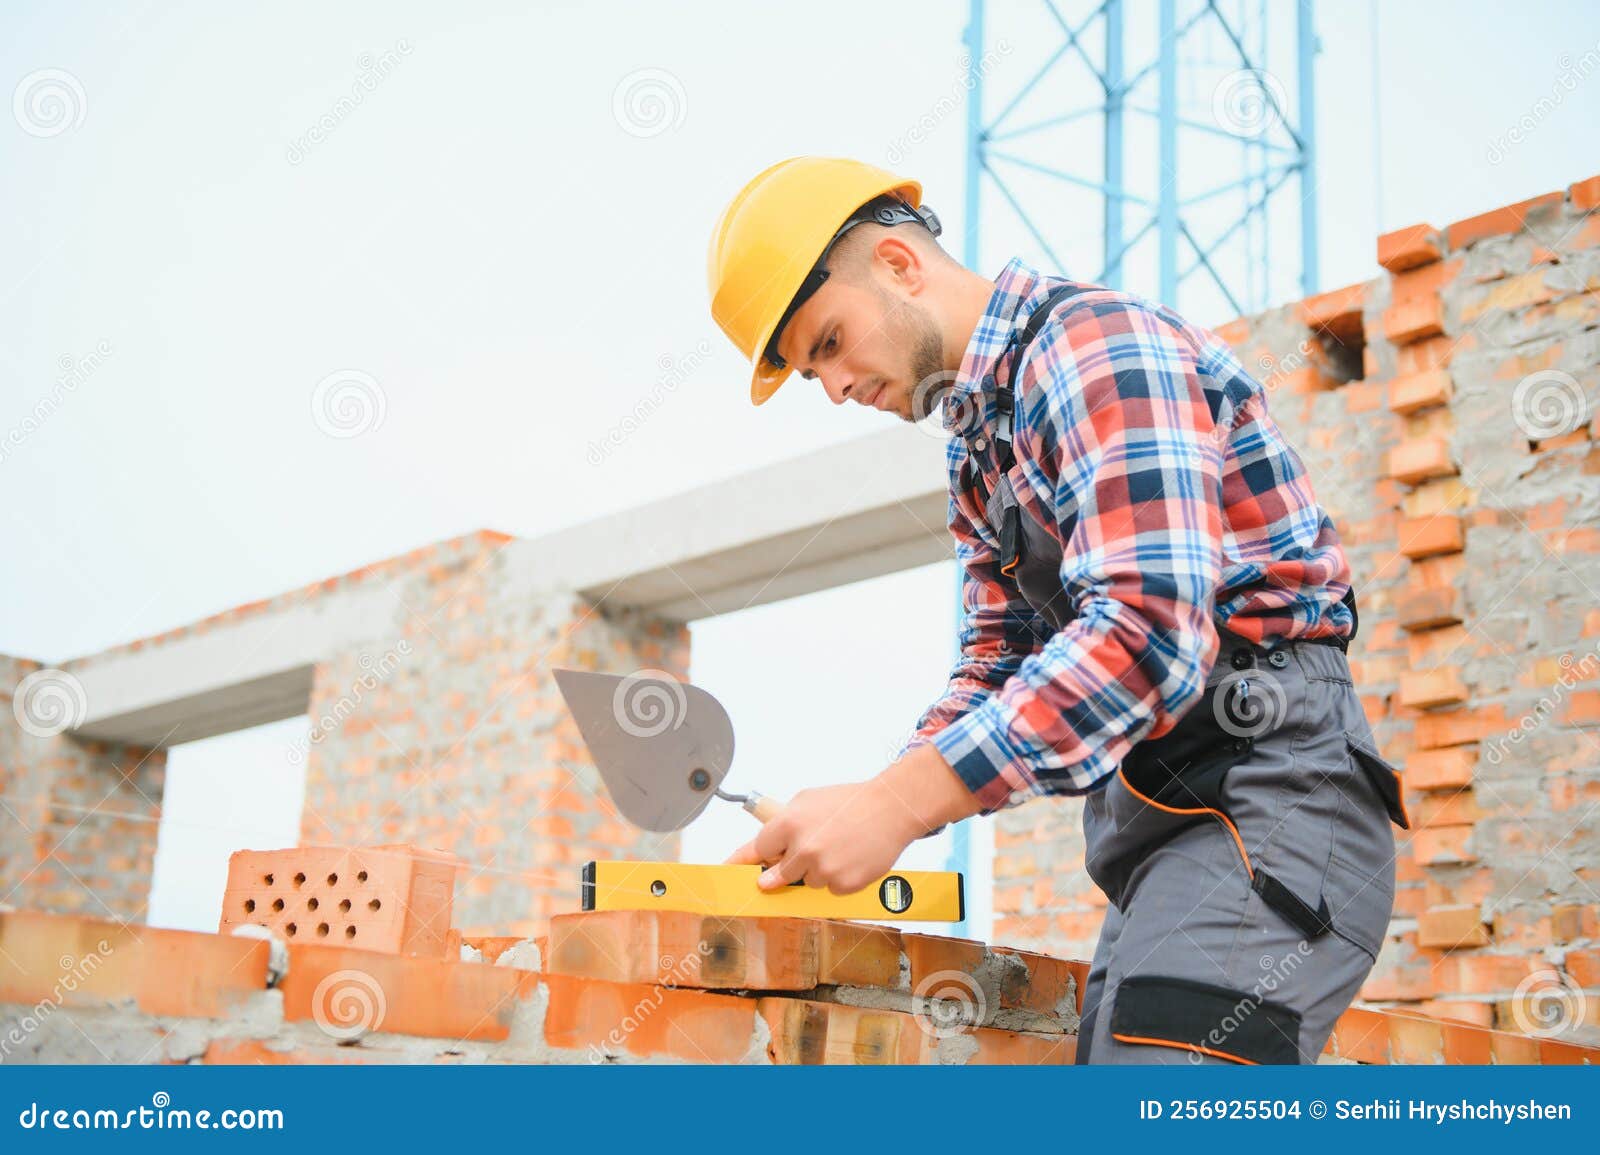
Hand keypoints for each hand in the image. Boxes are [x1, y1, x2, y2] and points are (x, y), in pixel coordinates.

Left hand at [724, 743, 982, 893]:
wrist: (891, 809)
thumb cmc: (850, 802)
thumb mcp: (808, 800)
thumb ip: (783, 823)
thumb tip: (764, 846)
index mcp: (790, 824)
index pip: (757, 850)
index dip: (747, 860)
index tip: (727, 874)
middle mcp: (804, 849)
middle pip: (777, 876)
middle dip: (782, 871)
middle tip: (801, 857)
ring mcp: (824, 870)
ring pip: (806, 883)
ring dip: (815, 872)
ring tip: (837, 848)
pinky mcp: (843, 885)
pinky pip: (829, 890)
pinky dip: (836, 880)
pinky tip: (850, 858)